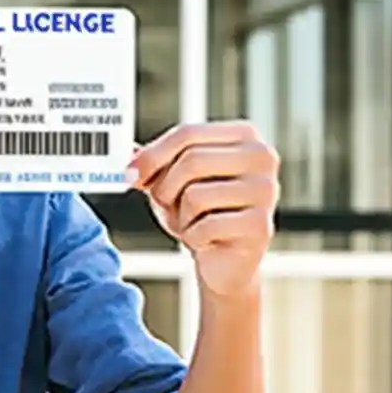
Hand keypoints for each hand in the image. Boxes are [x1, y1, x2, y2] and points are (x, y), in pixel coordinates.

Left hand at [129, 121, 279, 297]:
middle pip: (192, 161)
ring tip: (192, 223)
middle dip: (165, 188)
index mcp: (244, 135)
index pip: (187, 133)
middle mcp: (262, 157)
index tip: (129, 173)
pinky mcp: (260, 226)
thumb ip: (150, 161)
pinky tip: (206, 240)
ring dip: (181, 216)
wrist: (223, 259)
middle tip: (164, 204)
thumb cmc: (199, 211)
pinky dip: (193, 237)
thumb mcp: (172, 180)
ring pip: (196, 195)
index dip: (152, 154)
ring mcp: (266, 191)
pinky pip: (206, 226)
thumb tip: (125, 152)